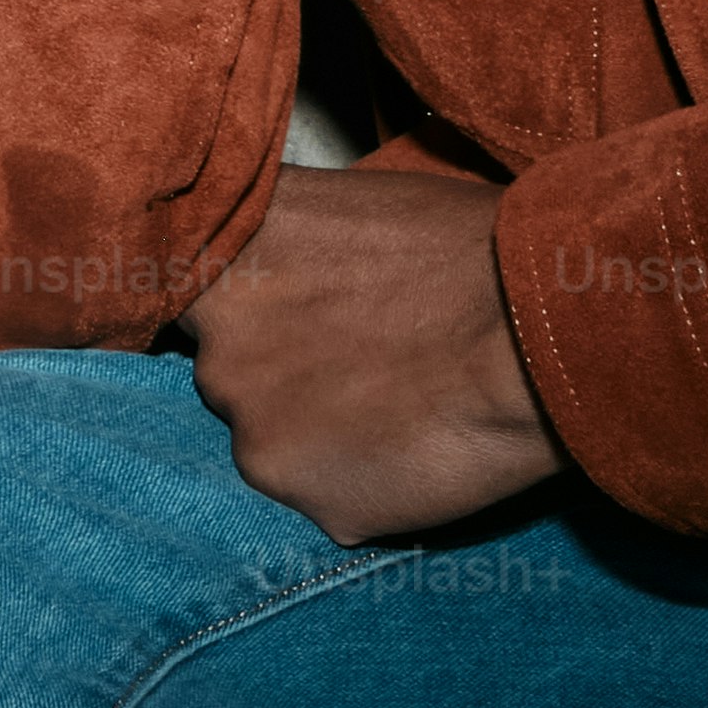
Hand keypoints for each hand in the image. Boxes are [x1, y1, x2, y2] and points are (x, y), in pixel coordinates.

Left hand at [182, 166, 561, 539]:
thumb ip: (276, 244)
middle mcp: (213, 353)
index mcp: (213, 268)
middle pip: (231, 375)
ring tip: (401, 401)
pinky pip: (329, 496)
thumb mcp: (339, 207)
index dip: (226, 314)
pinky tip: (418, 448)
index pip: (171, 298)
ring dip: (320, 429)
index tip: (269, 317)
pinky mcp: (310, 500)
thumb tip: (263, 259)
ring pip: (274, 439)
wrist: (536, 329)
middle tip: (361, 359)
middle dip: (281, 372)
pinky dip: (366, 482)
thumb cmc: (463, 247)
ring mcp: (256, 434)